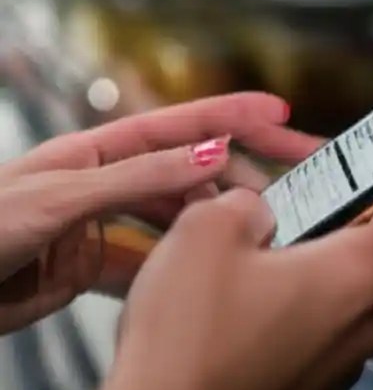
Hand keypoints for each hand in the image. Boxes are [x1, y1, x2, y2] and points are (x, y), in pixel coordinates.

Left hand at [0, 93, 320, 332]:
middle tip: (294, 184)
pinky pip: (152, 266)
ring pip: (178, 220)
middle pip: (190, 172)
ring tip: (261, 232)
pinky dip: (182, 269)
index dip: (234, 117)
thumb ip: (139, 178)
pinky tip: (210, 274)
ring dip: (219, 224)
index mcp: (93, 151)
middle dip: (244, 173)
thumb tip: (209, 153)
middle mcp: (103, 183)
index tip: (282, 115)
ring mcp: (99, 226)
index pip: (179, 125)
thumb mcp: (60, 198)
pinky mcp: (90, 269)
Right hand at [50, 187, 372, 389]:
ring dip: (304, 275)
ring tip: (242, 273)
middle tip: (271, 221)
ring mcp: (345, 362)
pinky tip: (236, 320)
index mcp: (360, 272)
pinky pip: (318, 334)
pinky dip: (289, 317)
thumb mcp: (205, 231)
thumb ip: (248, 202)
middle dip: (328, 227)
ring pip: (341, 295)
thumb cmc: (189, 335)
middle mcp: (369, 320)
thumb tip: (261, 210)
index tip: (346, 176)